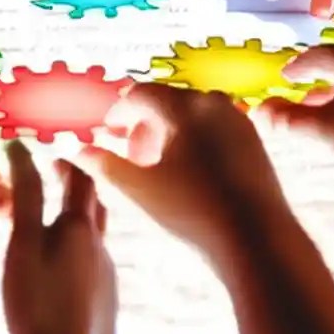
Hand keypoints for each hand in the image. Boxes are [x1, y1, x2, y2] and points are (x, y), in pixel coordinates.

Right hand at [5, 142, 115, 333]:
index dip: (64, 156)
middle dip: (75, 182)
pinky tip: (59, 263)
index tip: (47, 149)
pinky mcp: (104, 297)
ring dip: (77, 215)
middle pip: (92, 201)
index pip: (79, 175)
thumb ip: (25, 198)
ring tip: (53, 216)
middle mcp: (99, 244)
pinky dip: (76, 247)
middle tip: (53, 173)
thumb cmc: (39, 306)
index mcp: (79, 226)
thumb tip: (23, 150)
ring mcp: (105, 272)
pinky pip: (92, 260)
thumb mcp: (22, 246)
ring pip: (94, 232)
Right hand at [76, 84, 286, 254]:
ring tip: (158, 165)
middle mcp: (213, 102)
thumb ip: (103, 164)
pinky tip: (188, 172)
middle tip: (129, 155)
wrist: (257, 239)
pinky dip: (194, 140)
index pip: (139, 94)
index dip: (117, 112)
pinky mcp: (254, 140)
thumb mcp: (139, 188)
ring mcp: (238, 119)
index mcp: (183, 105)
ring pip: (192, 114)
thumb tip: (75, 149)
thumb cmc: (193, 210)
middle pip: (166, 101)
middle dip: (142, 125)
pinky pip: (214, 128)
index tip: (106, 134)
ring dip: (168, 132)